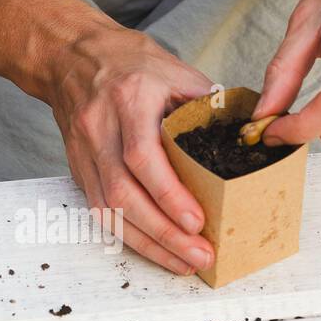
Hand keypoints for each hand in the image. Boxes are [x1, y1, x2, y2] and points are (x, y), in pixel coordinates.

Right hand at [42, 24, 215, 274]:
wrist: (72, 58)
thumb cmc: (130, 63)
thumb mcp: (174, 71)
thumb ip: (207, 104)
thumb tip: (248, 135)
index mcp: (128, 99)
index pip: (142, 156)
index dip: (169, 194)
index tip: (197, 221)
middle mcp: (99, 128)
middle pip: (124, 193)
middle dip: (163, 232)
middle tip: (199, 254)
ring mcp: (84, 152)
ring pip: (109, 209)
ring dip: (148, 243)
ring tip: (184, 262)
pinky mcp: (79, 170)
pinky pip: (100, 211)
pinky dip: (130, 236)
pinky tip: (157, 250)